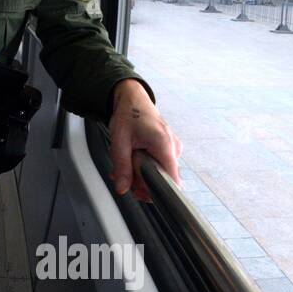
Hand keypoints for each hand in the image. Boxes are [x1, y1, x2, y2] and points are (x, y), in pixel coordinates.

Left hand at [107, 80, 181, 202]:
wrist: (133, 99)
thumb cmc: (129, 113)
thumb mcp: (119, 141)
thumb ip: (121, 166)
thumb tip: (122, 188)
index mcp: (164, 145)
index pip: (172, 180)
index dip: (156, 191)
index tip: (140, 193)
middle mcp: (173, 147)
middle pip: (162, 178)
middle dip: (140, 181)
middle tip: (121, 175)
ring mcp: (172, 148)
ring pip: (158, 172)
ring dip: (139, 173)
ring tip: (124, 163)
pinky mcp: (168, 148)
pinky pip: (158, 164)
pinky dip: (144, 165)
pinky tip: (133, 159)